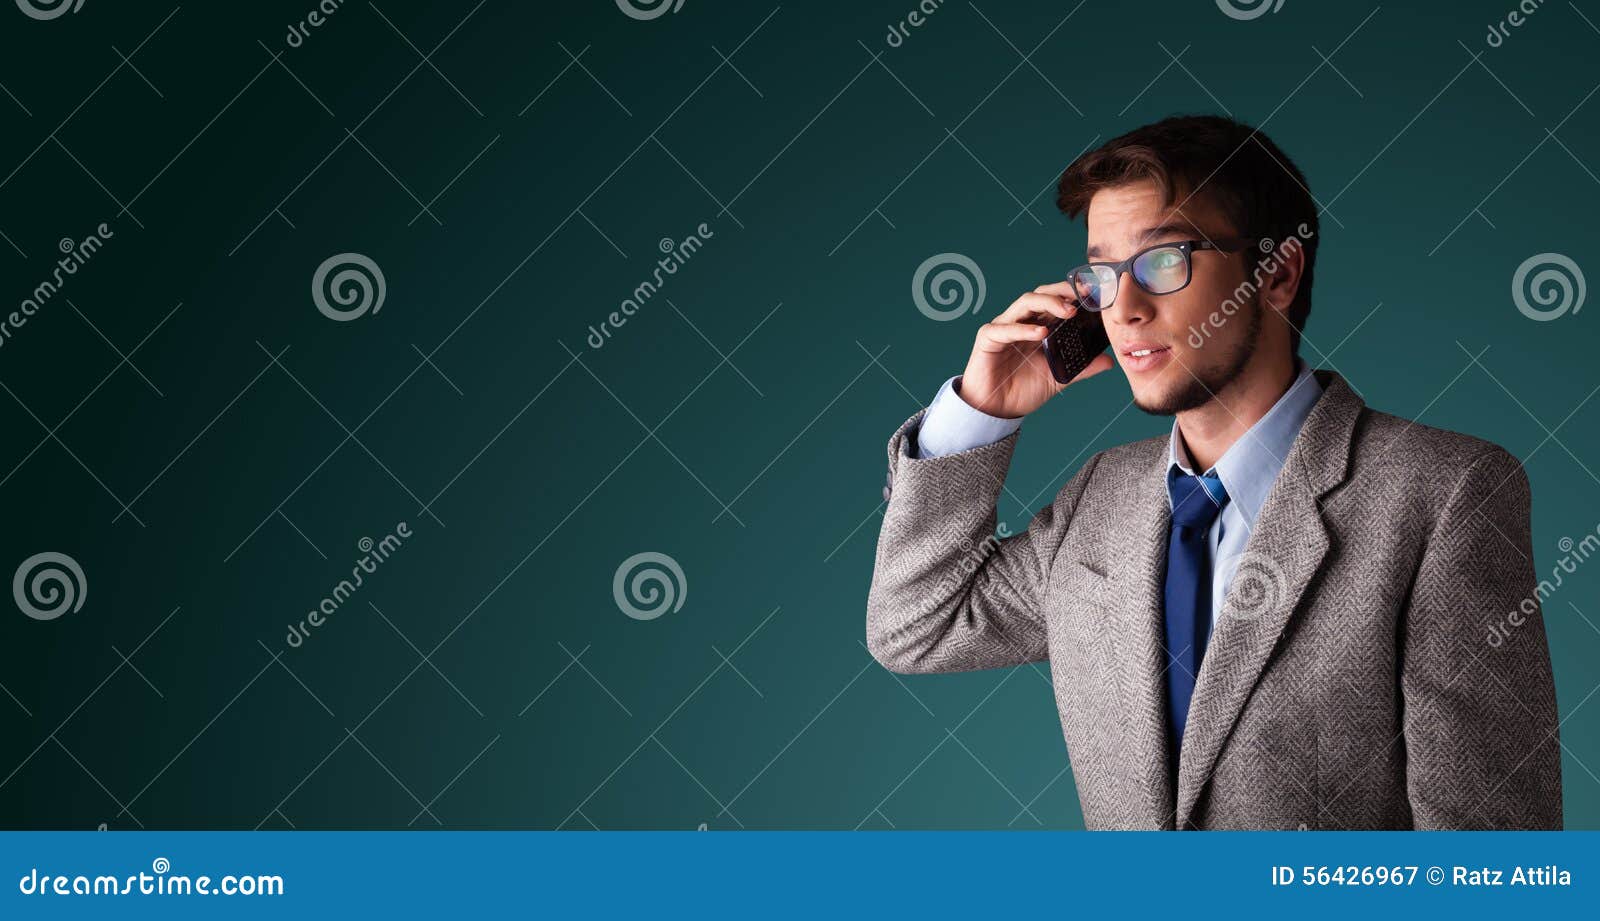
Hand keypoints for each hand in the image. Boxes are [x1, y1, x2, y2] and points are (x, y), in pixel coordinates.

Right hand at [957, 282, 1114, 417]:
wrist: (996, 410)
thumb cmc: (1022, 390)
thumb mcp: (1058, 378)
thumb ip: (1081, 368)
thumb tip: (1109, 361)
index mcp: (1037, 326)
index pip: (1055, 301)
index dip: (1072, 294)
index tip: (1094, 294)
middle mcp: (1020, 322)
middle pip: (1041, 294)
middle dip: (1063, 292)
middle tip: (1083, 298)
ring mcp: (1003, 327)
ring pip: (1024, 303)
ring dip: (1048, 304)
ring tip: (1068, 312)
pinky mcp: (988, 338)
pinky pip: (1005, 328)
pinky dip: (1023, 329)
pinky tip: (1041, 333)